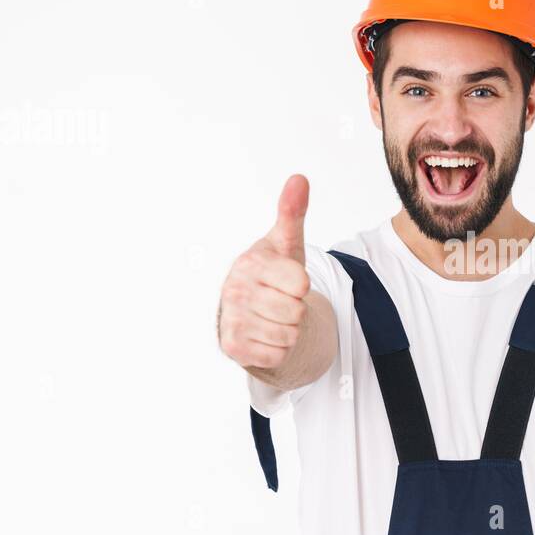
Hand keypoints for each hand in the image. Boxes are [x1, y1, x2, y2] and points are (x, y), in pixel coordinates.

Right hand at [218, 174, 311, 370]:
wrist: (249, 309)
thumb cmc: (273, 273)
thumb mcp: (285, 244)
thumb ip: (292, 213)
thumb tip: (299, 179)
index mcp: (251, 262)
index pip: (301, 283)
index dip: (302, 285)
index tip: (289, 281)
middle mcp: (235, 290)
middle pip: (296, 311)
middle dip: (296, 309)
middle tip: (281, 301)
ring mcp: (232, 319)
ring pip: (289, 335)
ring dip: (289, 330)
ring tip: (274, 317)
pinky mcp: (233, 347)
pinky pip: (277, 355)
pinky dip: (279, 349)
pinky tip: (266, 334)